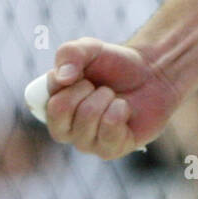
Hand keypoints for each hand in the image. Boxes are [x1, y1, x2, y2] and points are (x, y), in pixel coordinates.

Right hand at [44, 37, 181, 158]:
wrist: (152, 72)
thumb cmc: (115, 64)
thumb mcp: (90, 48)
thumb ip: (69, 54)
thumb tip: (63, 78)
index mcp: (54, 108)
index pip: (45, 100)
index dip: (65, 82)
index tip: (82, 74)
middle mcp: (66, 130)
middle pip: (60, 110)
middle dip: (85, 88)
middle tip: (101, 86)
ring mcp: (87, 143)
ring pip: (87, 117)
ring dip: (106, 97)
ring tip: (114, 96)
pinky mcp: (110, 150)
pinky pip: (109, 129)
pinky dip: (120, 109)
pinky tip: (124, 109)